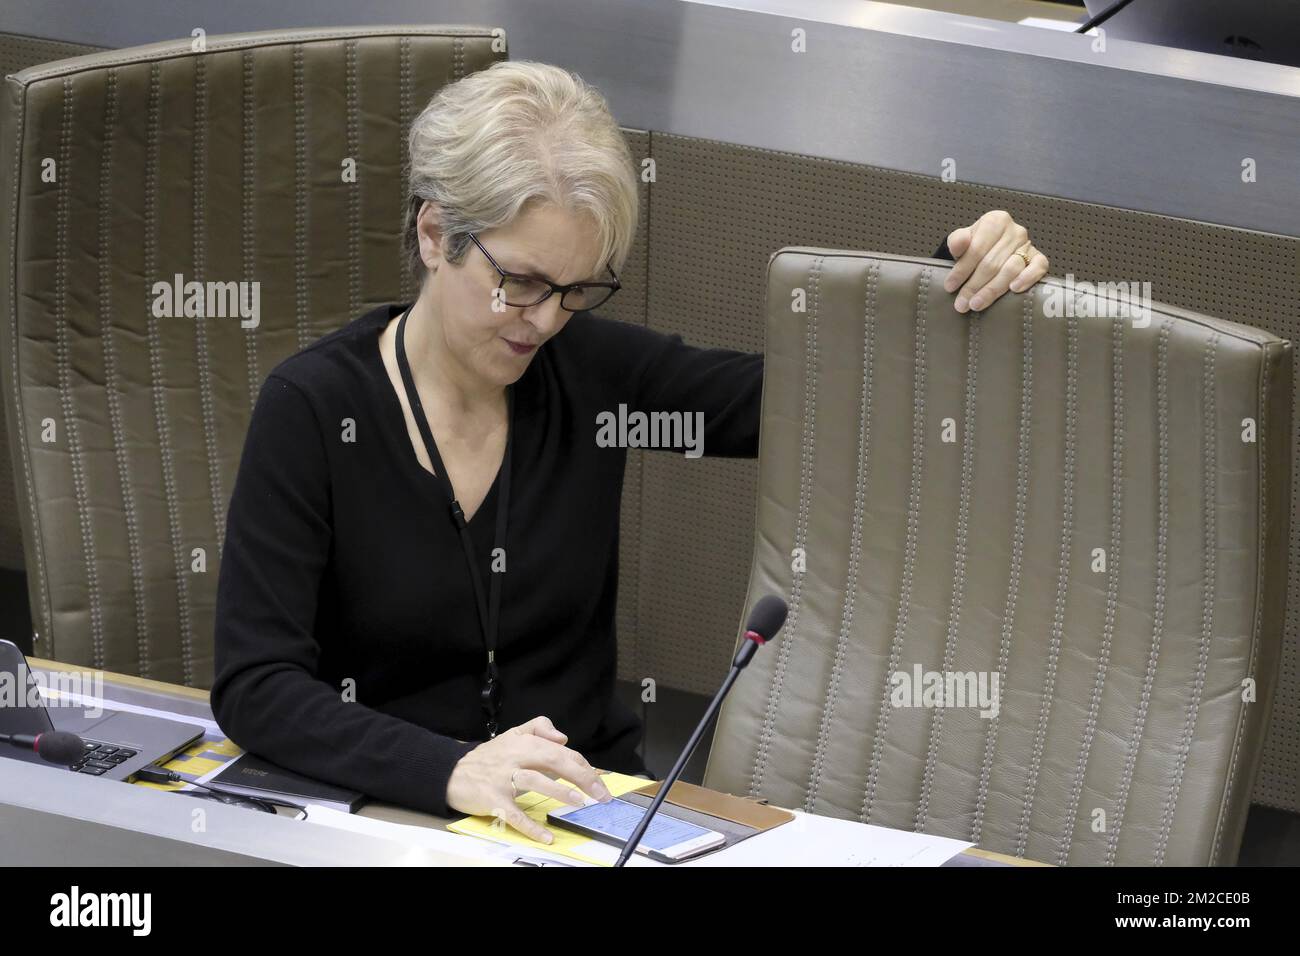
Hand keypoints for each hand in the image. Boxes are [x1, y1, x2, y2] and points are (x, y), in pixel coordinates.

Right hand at [445, 715, 612, 843]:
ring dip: (558, 791)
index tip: (599, 780)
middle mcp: (515, 758)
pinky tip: (546, 835)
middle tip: (599, 792)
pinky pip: (514, 814)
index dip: (582, 765)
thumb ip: (538, 729)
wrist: (451, 773)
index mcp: (523, 743)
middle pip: (552, 761)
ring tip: (579, 802)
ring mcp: (503, 779)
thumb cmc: (487, 757)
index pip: (560, 751)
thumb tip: (563, 737)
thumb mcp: (512, 735)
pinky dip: (530, 826)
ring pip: (534, 781)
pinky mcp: (493, 800)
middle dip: (580, 775)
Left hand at [943, 210, 1048, 312]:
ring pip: (1011, 269)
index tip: (950, 286)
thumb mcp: (961, 241)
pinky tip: (1014, 289)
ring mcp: (1028, 245)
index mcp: (995, 221)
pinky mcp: (1039, 258)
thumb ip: (957, 241)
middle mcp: (1014, 231)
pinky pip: (1038, 268)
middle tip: (962, 303)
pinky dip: (1027, 278)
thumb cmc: (975, 247)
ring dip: (993, 289)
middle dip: (974, 286)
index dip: (962, 270)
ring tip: (977, 304)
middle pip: (992, 263)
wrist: (990, 252)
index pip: (977, 248)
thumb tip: (959, 243)